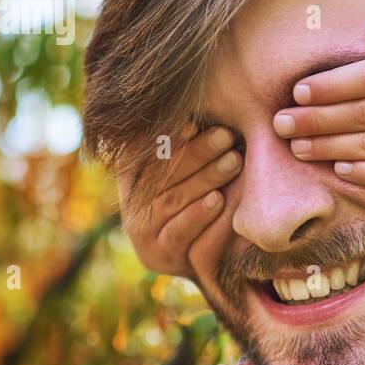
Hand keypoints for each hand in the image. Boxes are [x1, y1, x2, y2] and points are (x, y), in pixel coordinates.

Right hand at [117, 121, 240, 280]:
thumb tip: (199, 107)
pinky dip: (197, 215)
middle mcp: (131, 198)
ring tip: (233, 162)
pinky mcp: (156, 254)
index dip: (169, 135)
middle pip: (162, 172)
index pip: (145, 150)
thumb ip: (189, 141)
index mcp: (133, 171)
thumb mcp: (192, 167)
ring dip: (205, 179)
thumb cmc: (203, 197)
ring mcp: (141, 228)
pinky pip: (177, 232)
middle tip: (227, 136)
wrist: (204, 257)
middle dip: (197, 152)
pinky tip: (218, 200)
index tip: (194, 121)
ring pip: (172, 199)